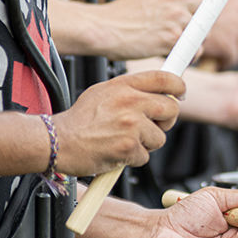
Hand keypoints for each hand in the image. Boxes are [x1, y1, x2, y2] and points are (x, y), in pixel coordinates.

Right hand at [53, 70, 184, 173]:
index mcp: (123, 86)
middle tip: (153, 125)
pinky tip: (116, 151)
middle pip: (171, 108)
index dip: (178, 86)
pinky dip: (133, 158)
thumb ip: (130, 91)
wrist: (58, 142)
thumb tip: (158, 93)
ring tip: (124, 140)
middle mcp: (129, 102)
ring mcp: (131, 125)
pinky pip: (145, 156)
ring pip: (160, 137)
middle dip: (166, 121)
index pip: (164, 78)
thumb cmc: (79, 121)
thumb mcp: (103, 93)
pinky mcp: (129, 147)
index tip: (180, 93)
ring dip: (146, 144)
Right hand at [100, 0, 212, 59]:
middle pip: (209, 8)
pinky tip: (171, 49)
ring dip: (192, 37)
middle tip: (180, 24)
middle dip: (199, 18)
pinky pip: (195, 49)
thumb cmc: (127, 10)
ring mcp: (176, 17)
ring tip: (170, 36)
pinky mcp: (173, 38)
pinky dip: (187, 53)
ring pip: (203, 31)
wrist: (106, 29)